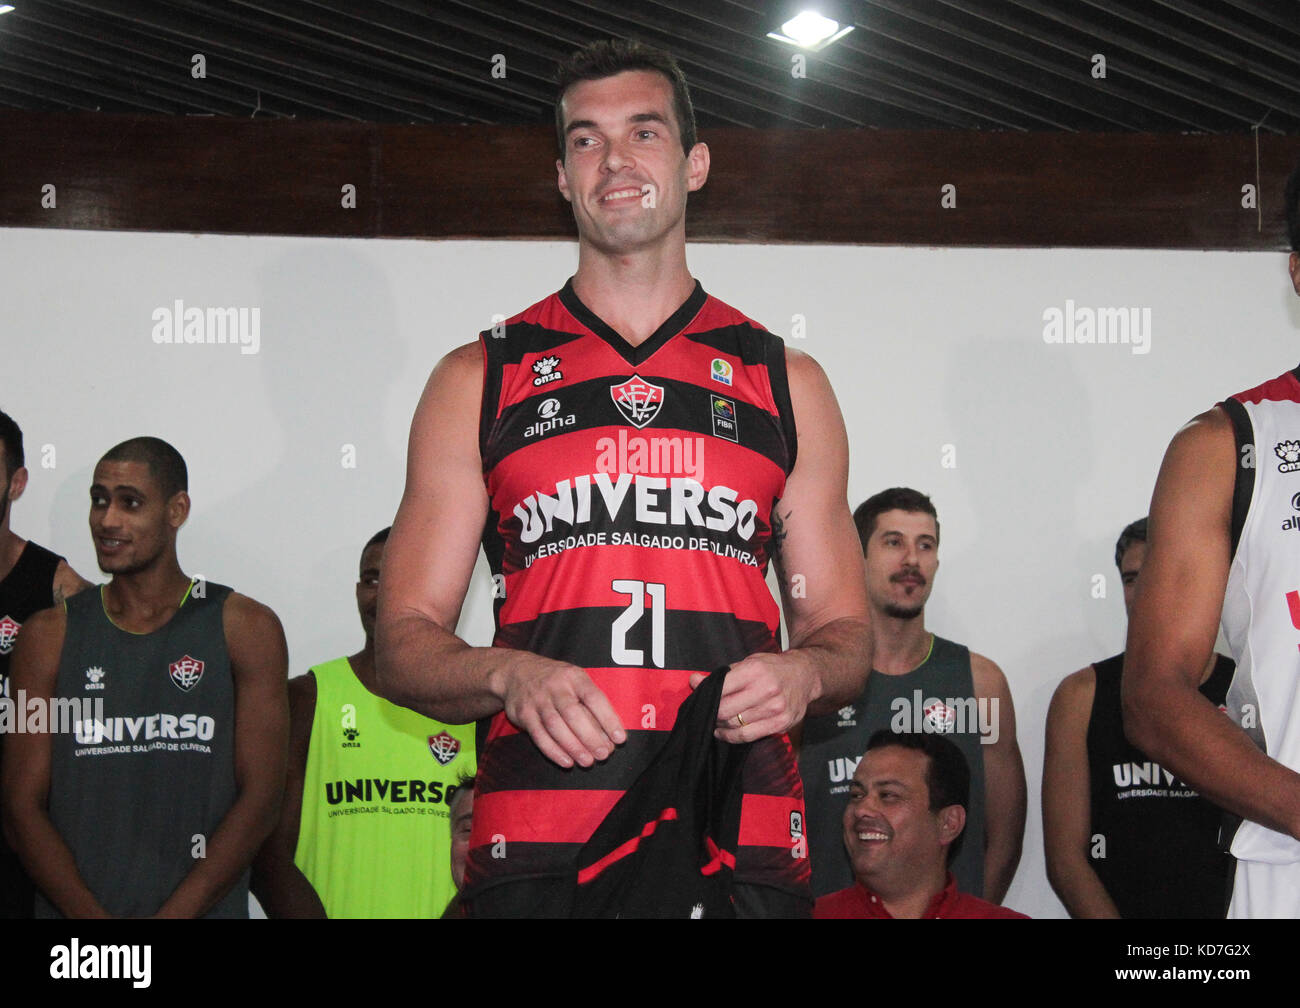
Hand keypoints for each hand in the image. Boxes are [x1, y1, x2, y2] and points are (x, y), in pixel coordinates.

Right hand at [498, 656, 626, 768]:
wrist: (516, 671)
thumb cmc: (556, 681)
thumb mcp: (575, 679)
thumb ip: (591, 702)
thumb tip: (611, 734)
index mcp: (574, 677)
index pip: (594, 698)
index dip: (608, 718)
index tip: (620, 738)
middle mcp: (555, 687)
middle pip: (573, 714)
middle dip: (590, 736)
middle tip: (604, 754)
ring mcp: (538, 700)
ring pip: (555, 726)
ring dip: (573, 746)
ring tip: (588, 761)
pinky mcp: (524, 714)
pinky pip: (539, 735)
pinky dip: (553, 751)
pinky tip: (567, 761)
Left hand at [691, 652, 819, 742]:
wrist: (805, 675)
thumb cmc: (772, 668)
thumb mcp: (748, 662)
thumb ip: (723, 675)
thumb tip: (694, 680)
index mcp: (755, 671)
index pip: (721, 688)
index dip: (706, 694)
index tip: (699, 695)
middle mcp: (766, 690)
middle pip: (726, 710)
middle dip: (712, 713)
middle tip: (707, 712)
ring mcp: (775, 709)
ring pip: (735, 725)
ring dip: (720, 725)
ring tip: (716, 721)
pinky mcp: (781, 724)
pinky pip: (748, 736)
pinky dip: (732, 737)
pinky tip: (725, 732)